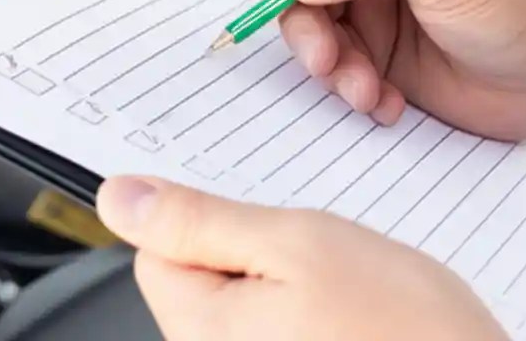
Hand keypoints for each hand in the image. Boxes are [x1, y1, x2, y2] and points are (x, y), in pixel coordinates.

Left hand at [96, 176, 509, 340]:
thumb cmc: (405, 329)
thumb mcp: (297, 244)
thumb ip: (200, 222)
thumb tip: (120, 199)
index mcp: (200, 332)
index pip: (157, 250)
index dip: (212, 223)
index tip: (261, 223)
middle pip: (199, 283)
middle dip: (254, 256)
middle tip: (318, 262)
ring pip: (242, 306)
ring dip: (285, 286)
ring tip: (346, 295)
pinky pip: (275, 333)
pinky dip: (307, 318)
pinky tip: (351, 321)